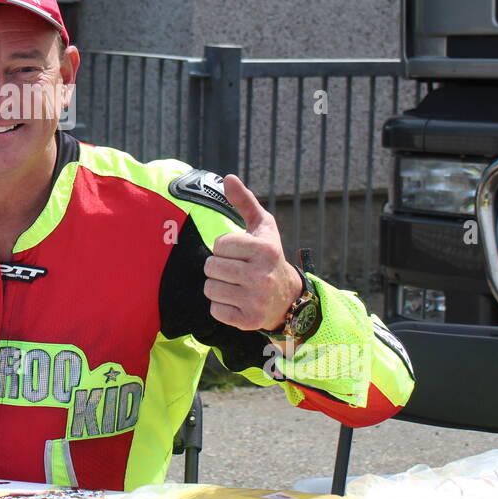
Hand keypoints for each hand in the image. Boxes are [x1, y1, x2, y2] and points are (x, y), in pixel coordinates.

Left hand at [203, 174, 303, 332]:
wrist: (287, 298)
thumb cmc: (268, 256)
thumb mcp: (262, 227)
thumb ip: (245, 201)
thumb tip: (228, 177)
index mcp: (265, 250)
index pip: (220, 245)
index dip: (224, 248)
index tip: (239, 253)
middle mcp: (262, 276)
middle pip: (211, 267)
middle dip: (219, 267)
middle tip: (236, 270)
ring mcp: (256, 300)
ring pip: (210, 288)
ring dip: (218, 286)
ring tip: (235, 285)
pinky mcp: (248, 321)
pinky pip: (215, 309)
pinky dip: (221, 306)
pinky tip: (237, 301)